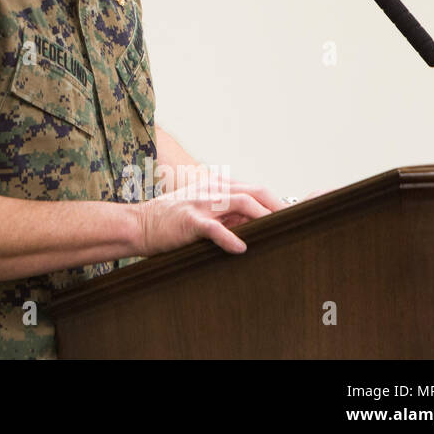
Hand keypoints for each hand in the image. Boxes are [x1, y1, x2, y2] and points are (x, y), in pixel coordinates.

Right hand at [136, 178, 282, 255]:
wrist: (139, 224)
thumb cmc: (172, 220)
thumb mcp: (203, 211)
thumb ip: (228, 214)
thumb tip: (256, 224)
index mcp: (217, 185)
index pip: (255, 189)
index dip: (276, 202)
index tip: (292, 215)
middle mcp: (212, 189)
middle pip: (255, 192)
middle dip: (277, 206)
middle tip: (294, 223)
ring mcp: (201, 203)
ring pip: (240, 203)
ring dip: (262, 216)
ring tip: (276, 231)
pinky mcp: (189, 220)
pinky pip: (214, 228)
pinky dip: (229, 237)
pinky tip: (241, 248)